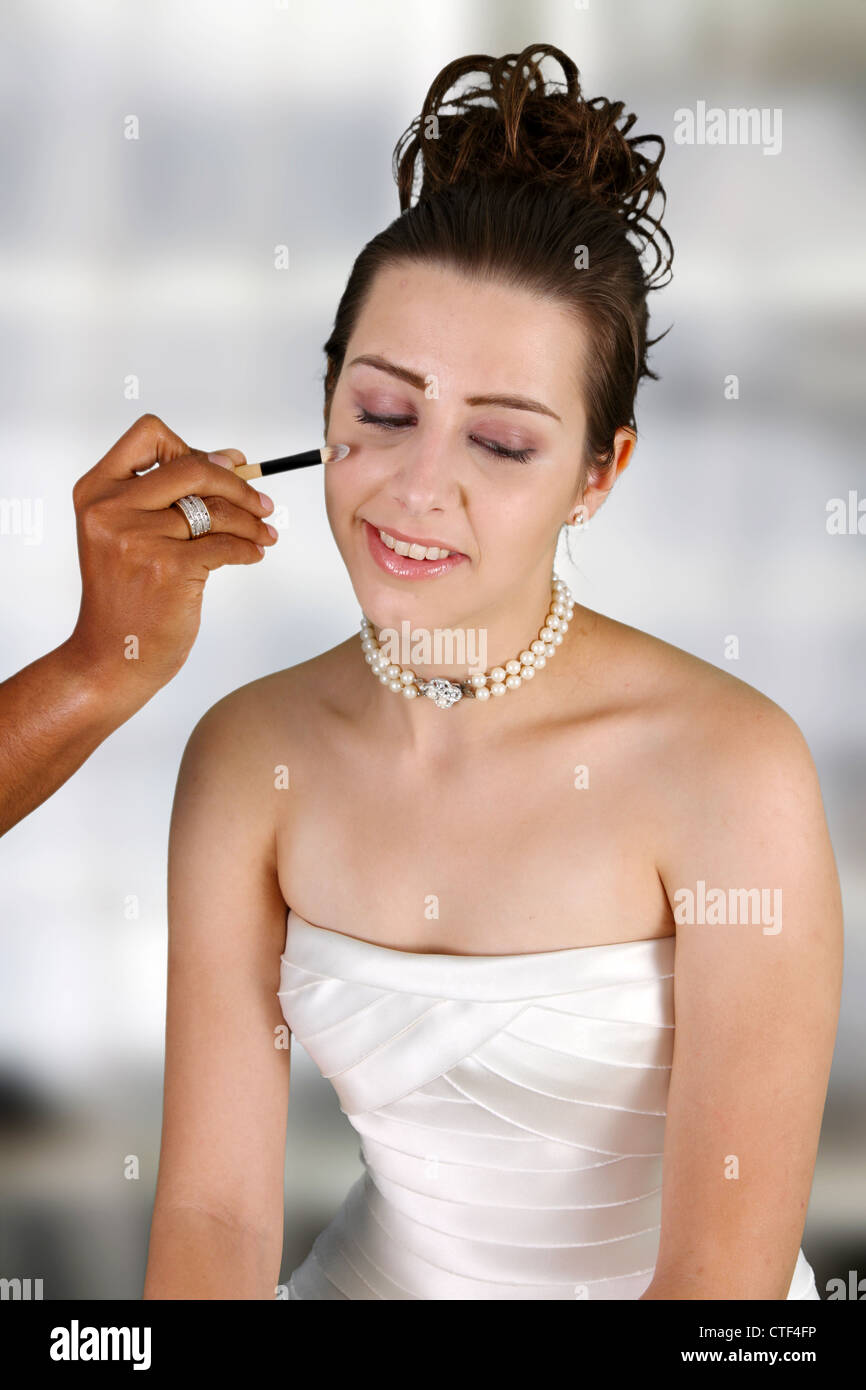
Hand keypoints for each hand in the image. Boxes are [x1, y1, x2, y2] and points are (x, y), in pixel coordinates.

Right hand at [65, 413, 277, 711]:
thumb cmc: (127, 594)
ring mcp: (138, 538)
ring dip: (251, 521)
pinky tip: (253, 554)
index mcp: (95, 491)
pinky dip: (248, 548)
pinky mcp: (168, 568)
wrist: (112, 656)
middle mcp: (111, 509)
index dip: (190, 446)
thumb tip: (233, 458)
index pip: (148, 435)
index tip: (223, 467)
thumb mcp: (127, 535)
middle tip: (263, 503)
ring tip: (265, 534)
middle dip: (238, 484)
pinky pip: (225, 545)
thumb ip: (167, 496)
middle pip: (192, 468)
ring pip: (214, 511)